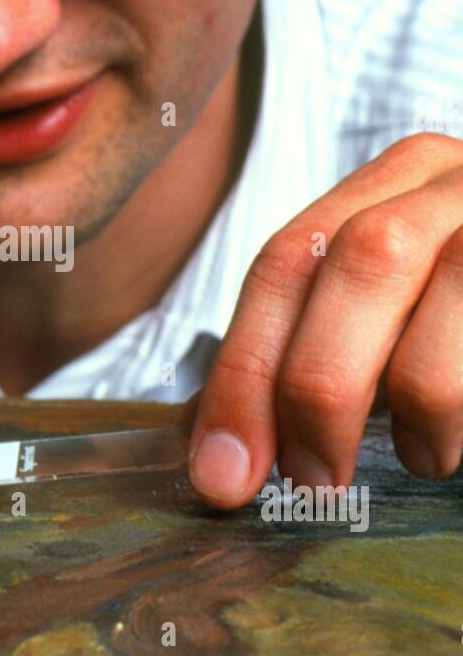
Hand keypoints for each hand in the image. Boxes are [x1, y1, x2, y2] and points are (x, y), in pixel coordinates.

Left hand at [185, 133, 462, 506]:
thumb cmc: (457, 316)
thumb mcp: (389, 310)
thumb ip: (315, 347)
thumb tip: (218, 447)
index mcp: (397, 179)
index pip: (288, 259)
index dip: (243, 370)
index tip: (220, 475)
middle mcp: (461, 176)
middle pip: (361, 258)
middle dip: (318, 385)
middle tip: (312, 479)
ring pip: (448, 290)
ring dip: (421, 399)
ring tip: (426, 452)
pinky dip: (462, 407)